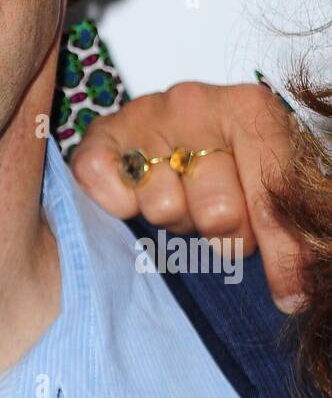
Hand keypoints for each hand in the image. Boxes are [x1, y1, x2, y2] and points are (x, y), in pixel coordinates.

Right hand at [69, 81, 305, 312]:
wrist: (172, 131)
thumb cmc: (229, 161)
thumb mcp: (271, 182)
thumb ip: (288, 222)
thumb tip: (297, 294)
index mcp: (249, 107)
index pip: (273, 191)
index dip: (284, 251)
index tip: (291, 295)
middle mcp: (194, 102)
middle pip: (218, 209)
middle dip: (224, 233)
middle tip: (221, 223)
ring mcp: (143, 114)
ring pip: (163, 206)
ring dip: (175, 218)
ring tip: (181, 200)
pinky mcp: (100, 133)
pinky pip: (101, 180)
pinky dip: (118, 202)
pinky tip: (135, 197)